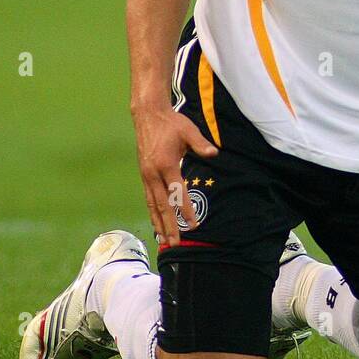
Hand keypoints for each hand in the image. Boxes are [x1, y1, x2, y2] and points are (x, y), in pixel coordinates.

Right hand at [132, 105, 217, 247]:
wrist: (148, 115)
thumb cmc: (171, 123)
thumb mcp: (188, 131)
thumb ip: (201, 144)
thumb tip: (214, 154)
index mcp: (166, 165)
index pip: (177, 192)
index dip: (186, 209)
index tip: (194, 223)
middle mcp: (153, 174)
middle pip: (162, 205)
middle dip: (169, 225)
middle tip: (175, 243)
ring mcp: (146, 175)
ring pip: (153, 205)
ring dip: (159, 223)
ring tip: (164, 239)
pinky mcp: (144, 175)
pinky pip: (148, 198)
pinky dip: (153, 212)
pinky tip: (156, 222)